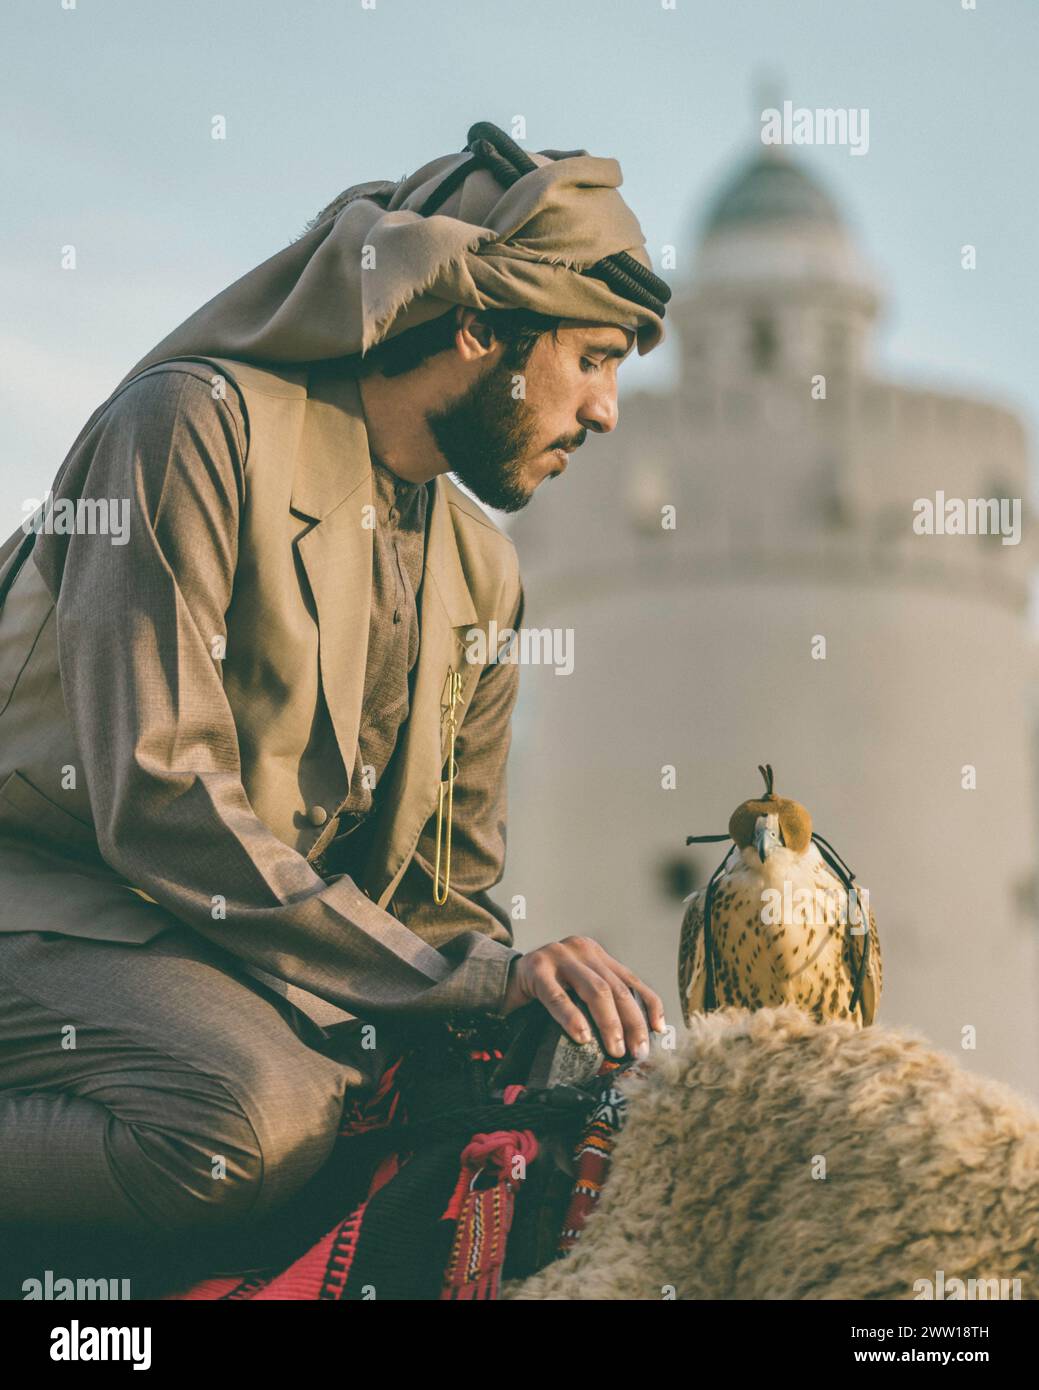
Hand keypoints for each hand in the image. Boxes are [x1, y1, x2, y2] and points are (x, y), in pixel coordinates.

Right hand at [502, 936, 665, 1058]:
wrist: (502, 979)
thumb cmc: (545, 991)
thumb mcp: (579, 990)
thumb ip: (601, 1003)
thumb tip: (631, 1040)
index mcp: (597, 954)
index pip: (631, 980)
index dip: (649, 1006)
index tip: (658, 1032)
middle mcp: (582, 949)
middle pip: (617, 988)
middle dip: (632, 1023)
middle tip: (637, 1052)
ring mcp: (558, 955)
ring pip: (596, 990)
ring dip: (610, 1024)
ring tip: (615, 1050)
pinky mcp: (535, 968)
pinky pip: (558, 997)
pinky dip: (573, 1018)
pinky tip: (582, 1036)